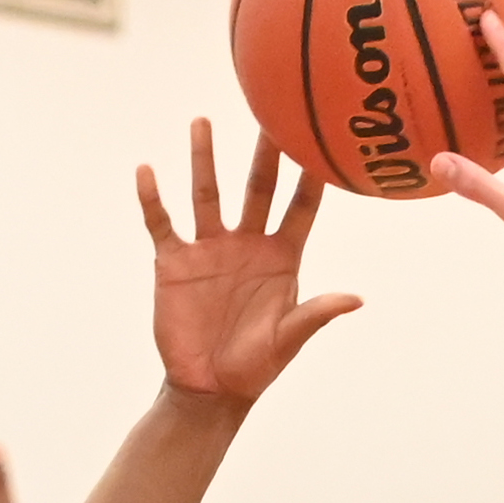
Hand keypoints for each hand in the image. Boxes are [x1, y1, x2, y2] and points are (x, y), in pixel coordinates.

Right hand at [141, 124, 361, 404]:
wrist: (209, 389)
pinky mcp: (174, 262)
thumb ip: (316, 314)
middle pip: (257, 188)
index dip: (312, 180)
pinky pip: (161, 222)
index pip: (300, 210)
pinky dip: (153, 198)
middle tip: (271, 113)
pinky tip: (147, 171)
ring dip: (203, 158)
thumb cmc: (255, 368)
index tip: (323, 143)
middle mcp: (246, 244)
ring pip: (207, 193)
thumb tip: (356, 299)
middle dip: (265, 154)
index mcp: (281, 259)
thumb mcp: (287, 340)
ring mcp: (209, 250)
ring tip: (202, 121)